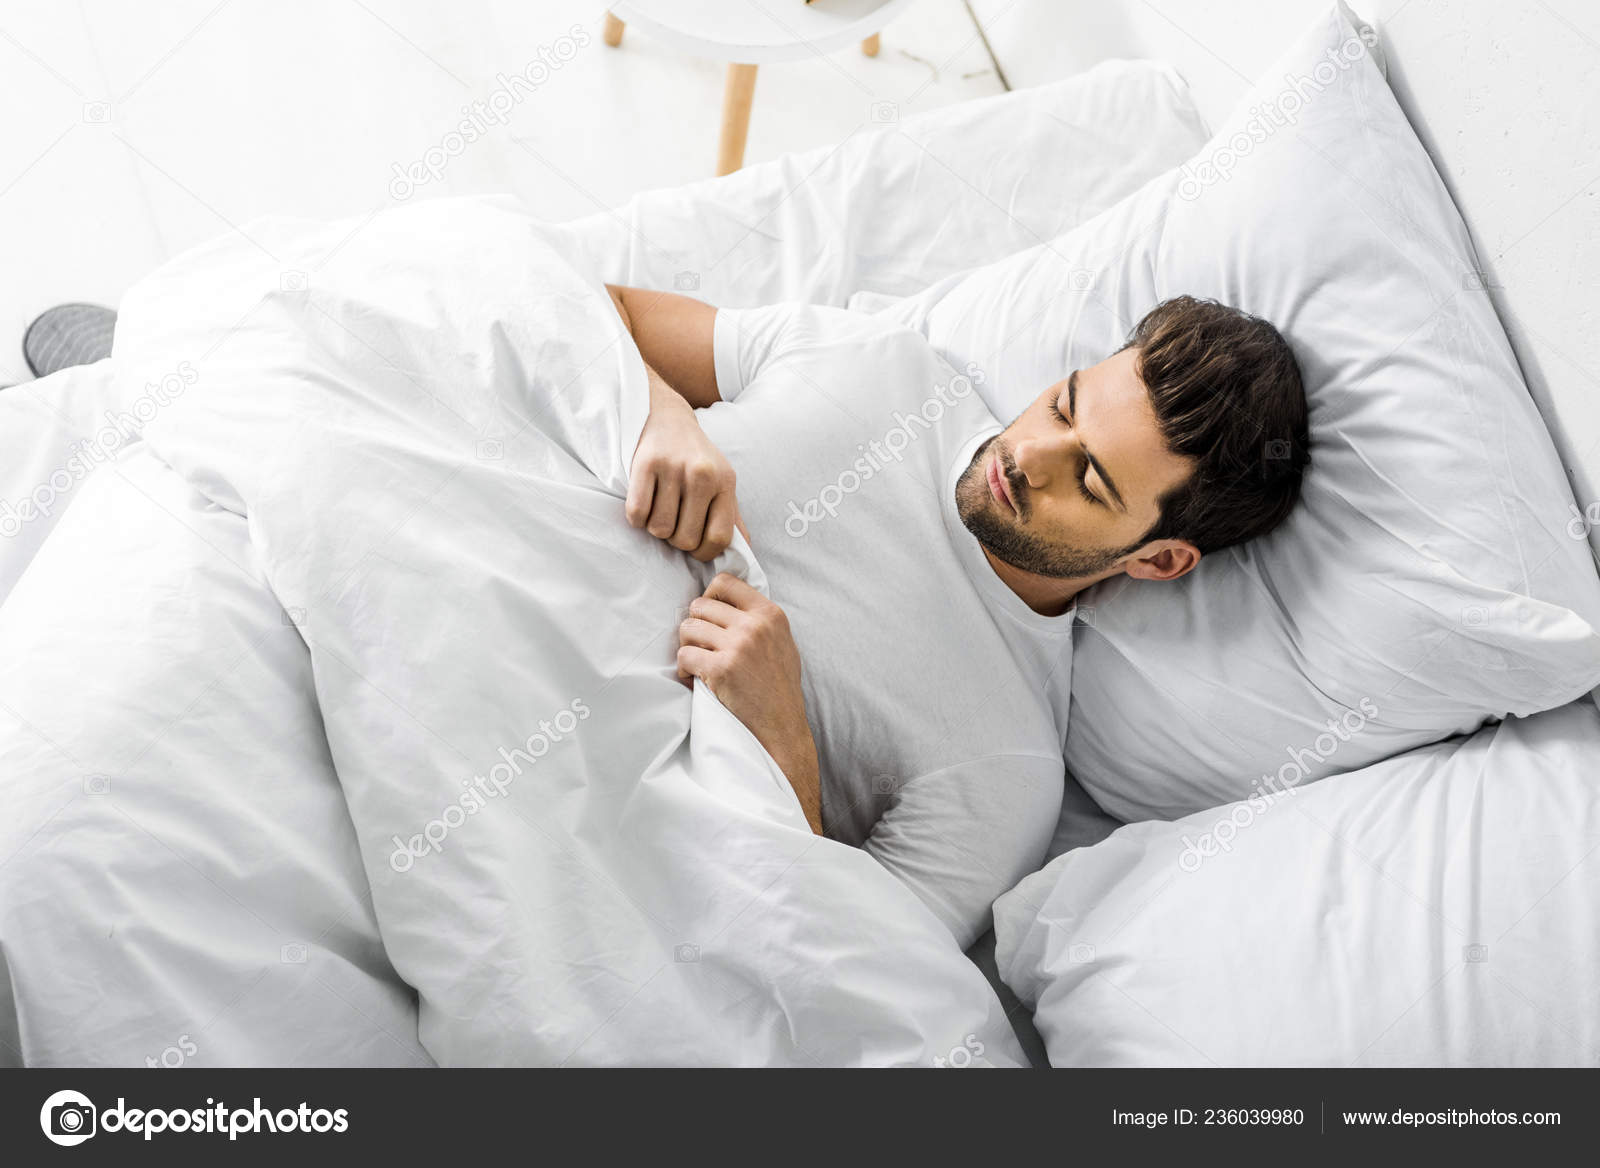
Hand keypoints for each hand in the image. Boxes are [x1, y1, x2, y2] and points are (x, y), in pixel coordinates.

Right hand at [627, 369, 746, 561]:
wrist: (667, 417)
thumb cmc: (696, 459)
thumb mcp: (722, 483)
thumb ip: (732, 519)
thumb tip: (745, 557)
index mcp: (726, 482)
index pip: (719, 538)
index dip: (704, 553)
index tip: (694, 548)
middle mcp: (703, 474)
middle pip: (685, 539)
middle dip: (676, 540)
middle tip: (674, 523)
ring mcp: (673, 468)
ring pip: (659, 529)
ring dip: (655, 528)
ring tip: (660, 510)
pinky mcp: (646, 464)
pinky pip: (637, 513)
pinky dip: (637, 518)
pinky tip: (644, 503)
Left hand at [677, 573, 821, 833]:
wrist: (782, 726)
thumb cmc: (779, 686)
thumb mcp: (782, 641)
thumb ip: (758, 618)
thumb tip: (723, 598)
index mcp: (770, 613)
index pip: (725, 582)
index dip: (710, 596)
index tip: (710, 617)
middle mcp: (755, 625)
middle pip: (700, 605)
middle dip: (695, 625)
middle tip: (701, 646)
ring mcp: (738, 646)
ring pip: (688, 628)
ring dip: (687, 646)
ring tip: (698, 662)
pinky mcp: (721, 669)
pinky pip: (684, 655)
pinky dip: (684, 668)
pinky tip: (694, 678)